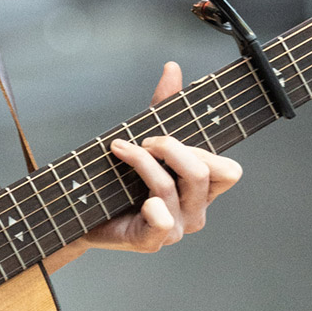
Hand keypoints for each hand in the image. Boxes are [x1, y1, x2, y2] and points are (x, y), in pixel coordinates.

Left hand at [77, 61, 242, 256]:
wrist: (82, 215)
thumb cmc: (119, 181)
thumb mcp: (145, 141)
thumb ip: (163, 107)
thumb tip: (172, 68)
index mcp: (201, 190)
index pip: (229, 171)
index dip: (201, 149)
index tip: (163, 137)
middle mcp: (194, 211)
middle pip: (204, 172)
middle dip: (171, 147)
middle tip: (143, 141)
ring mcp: (176, 228)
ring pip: (172, 188)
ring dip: (143, 162)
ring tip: (120, 149)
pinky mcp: (152, 241)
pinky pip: (163, 221)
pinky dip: (150, 206)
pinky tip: (136, 200)